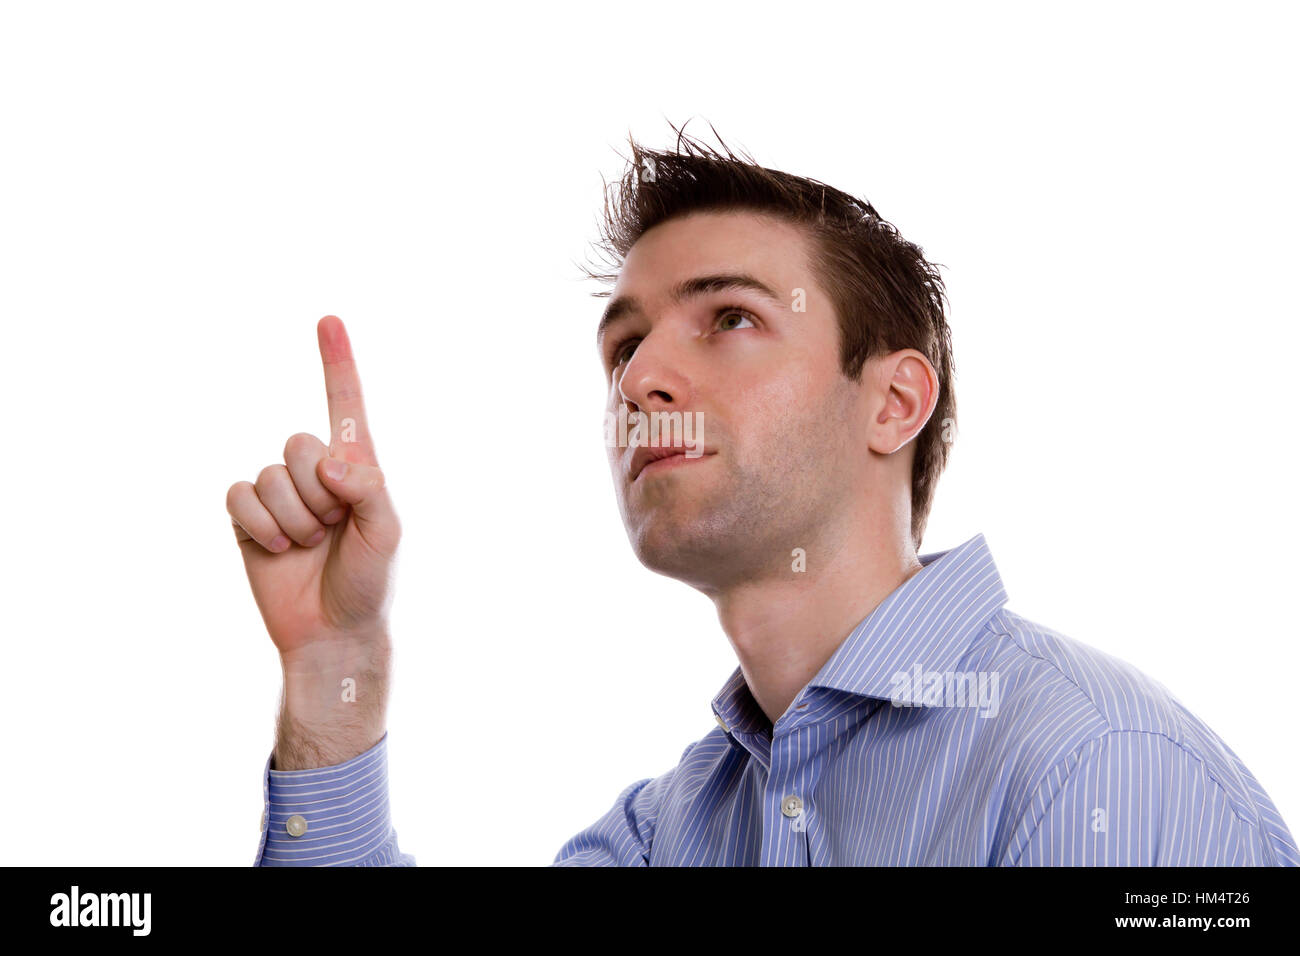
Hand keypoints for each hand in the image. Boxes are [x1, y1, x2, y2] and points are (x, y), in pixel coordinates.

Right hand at [226, 316, 399, 765]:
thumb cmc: (369, 582)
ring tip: (310, 547)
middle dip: (316, 492)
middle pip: (299, 442)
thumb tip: (329, 462)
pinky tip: (278, 552)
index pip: (346, 405)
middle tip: (332, 530)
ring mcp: (279, 494)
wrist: (332, 632)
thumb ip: (369, 488)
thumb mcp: (386, 532)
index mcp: (356, 467)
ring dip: (292, 518)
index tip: (329, 319)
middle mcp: (315, 473)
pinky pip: (239, 496)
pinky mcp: (247, 518)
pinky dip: (261, 526)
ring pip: (269, 475)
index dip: (336, 362)